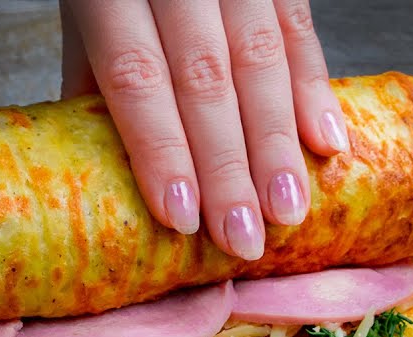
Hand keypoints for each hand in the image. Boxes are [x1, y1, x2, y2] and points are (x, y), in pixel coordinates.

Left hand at [60, 0, 347, 259]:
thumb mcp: (85, 14)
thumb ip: (95, 83)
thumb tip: (103, 178)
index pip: (137, 76)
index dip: (162, 149)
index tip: (182, 216)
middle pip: (206, 76)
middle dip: (229, 165)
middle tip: (244, 237)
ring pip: (261, 54)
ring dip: (279, 141)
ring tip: (289, 209)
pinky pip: (299, 23)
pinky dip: (315, 87)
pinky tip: (327, 144)